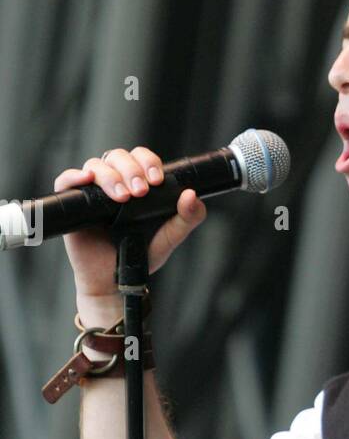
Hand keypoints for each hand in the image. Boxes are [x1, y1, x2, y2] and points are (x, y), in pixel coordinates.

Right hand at [55, 146, 206, 300]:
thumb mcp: (170, 238)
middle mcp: (113, 183)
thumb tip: (192, 195)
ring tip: (122, 197)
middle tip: (140, 191)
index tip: (157, 180)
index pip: (140, 158)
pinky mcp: (73, 205)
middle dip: (131, 170)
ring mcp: (92, 193)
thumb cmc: (140, 256)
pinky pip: (65, 182)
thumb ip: (187, 218)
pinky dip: (73, 176)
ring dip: (110, 176)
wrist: (116, 281)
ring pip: (95, 166)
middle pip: (117, 157)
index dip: (148, 161)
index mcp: (137, 184)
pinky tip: (86, 180)